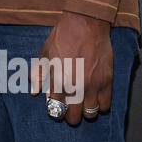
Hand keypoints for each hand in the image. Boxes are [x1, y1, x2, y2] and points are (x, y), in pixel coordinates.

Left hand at [30, 11, 113, 125]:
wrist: (86, 24)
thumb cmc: (62, 37)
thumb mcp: (44, 54)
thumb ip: (38, 75)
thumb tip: (35, 92)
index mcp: (58, 82)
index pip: (56, 110)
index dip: (56, 112)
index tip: (57, 108)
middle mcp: (76, 88)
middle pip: (74, 117)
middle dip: (70, 117)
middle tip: (70, 111)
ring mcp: (93, 86)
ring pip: (91, 113)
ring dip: (86, 112)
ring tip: (83, 105)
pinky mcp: (107, 81)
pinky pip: (106, 105)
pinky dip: (100, 106)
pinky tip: (96, 99)